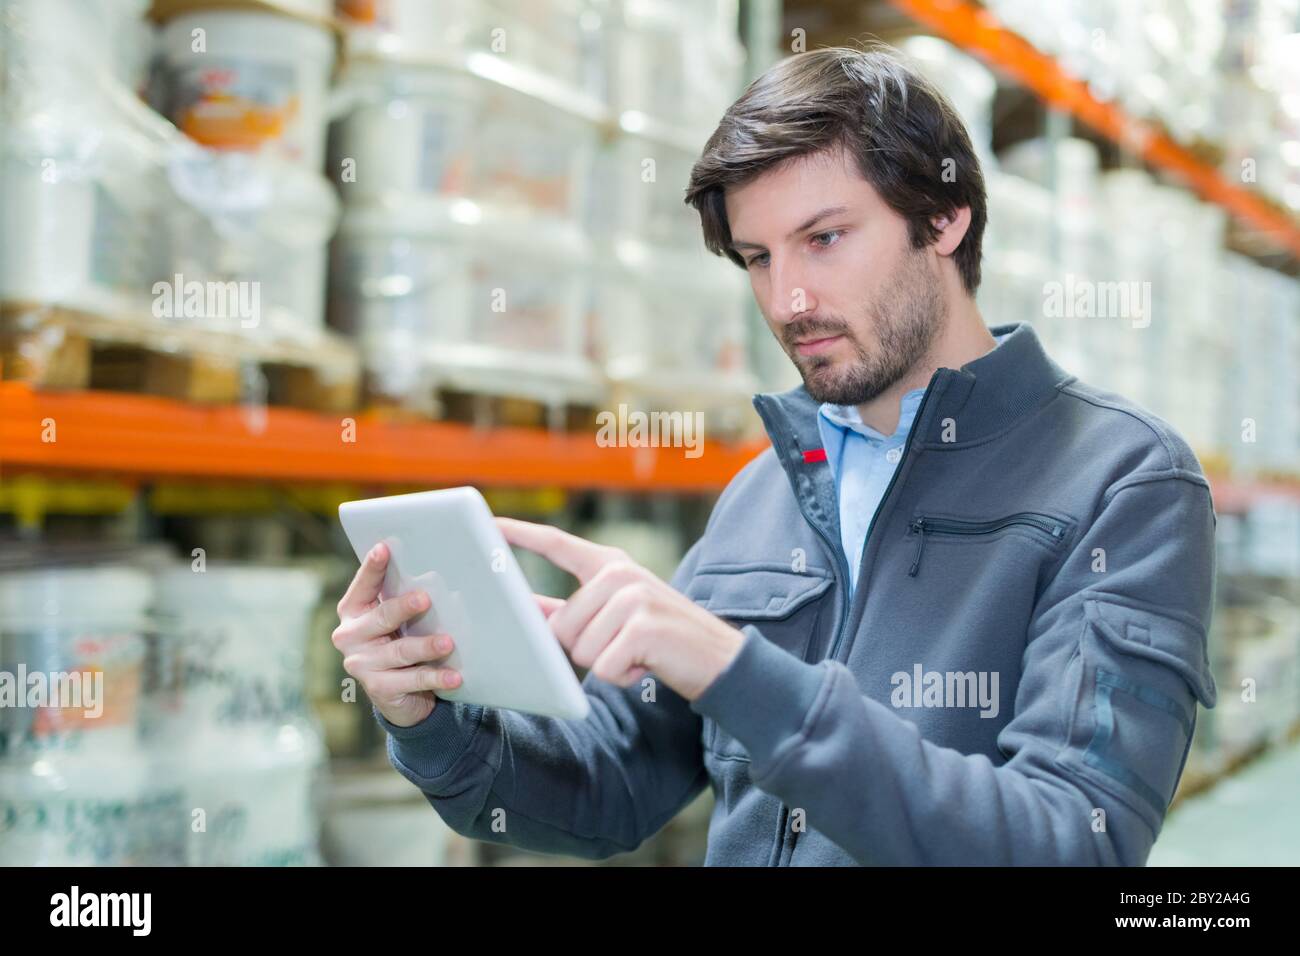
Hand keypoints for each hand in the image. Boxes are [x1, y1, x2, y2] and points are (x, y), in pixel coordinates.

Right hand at [332, 542, 462, 727]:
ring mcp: (362, 664)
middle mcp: (350, 636)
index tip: (384, 548)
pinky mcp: (379, 689)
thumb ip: (404, 598)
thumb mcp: (398, 619)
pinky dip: (436, 677)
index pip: (363, 585)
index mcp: (353, 610)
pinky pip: (412, 680)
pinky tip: (455, 676)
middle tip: (425, 599)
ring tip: (449, 642)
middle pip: (381, 617)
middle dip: (403, 608)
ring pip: (400, 651)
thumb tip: (439, 573)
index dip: (373, 567)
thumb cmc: (400, 640)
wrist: (398, 692)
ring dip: (426, 646)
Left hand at [498, 518, 745, 700]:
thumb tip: (527, 609)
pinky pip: (604, 666)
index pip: (557, 544)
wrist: (719, 659)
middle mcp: (620, 573)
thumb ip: (573, 610)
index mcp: (611, 565)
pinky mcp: (643, 626)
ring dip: (605, 663)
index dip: (520, 534)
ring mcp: (634, 597)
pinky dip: (622, 676)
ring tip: (637, 653)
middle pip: (561, 625)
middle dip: (585, 648)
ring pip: (580, 649)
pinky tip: (645, 665)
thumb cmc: (660, 639)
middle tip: (622, 645)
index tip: (490, 526)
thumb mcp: (617, 615)